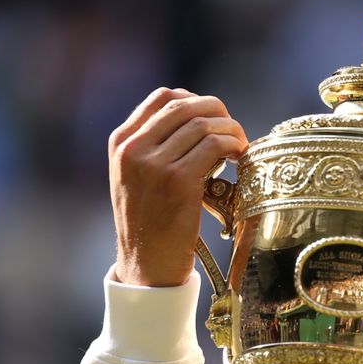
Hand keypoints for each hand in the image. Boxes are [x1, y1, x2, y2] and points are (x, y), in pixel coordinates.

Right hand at [108, 88, 247, 286]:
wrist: (146, 265)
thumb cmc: (150, 223)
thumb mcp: (136, 177)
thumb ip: (154, 147)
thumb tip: (198, 119)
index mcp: (122, 142)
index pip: (163, 97)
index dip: (196, 100)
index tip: (214, 118)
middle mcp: (133, 148)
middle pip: (186, 105)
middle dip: (219, 112)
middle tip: (234, 132)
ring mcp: (154, 164)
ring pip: (204, 123)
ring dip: (231, 130)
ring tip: (240, 148)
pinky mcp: (178, 181)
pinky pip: (214, 145)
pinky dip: (234, 145)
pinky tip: (240, 159)